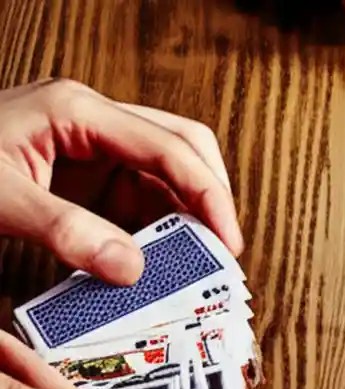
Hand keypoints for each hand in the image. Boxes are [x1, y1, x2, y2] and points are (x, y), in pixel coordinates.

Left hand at [0, 78, 242, 388]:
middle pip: (180, 149)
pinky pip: (133, 199)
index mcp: (78, 111)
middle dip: (208, 199)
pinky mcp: (80, 174)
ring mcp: (88, 146)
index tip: (227, 241)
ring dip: (182, 219)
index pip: (169, 147)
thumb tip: (133, 269)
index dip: (208, 194)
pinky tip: (156, 263)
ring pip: (161, 177)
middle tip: (221, 251)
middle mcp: (92, 122)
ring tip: (193, 265)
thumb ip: (65, 231)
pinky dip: (151, 231)